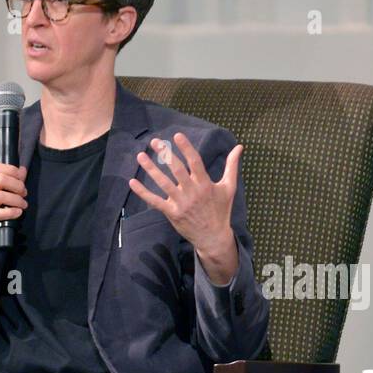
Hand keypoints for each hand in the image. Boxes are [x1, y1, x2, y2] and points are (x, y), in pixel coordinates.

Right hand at [0, 162, 27, 272]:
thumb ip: (3, 182)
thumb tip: (22, 170)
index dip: (11, 170)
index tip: (21, 178)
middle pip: (1, 179)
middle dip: (17, 185)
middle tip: (24, 193)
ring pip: (1, 195)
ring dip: (17, 200)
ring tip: (23, 204)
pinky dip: (12, 212)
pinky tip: (17, 213)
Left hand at [129, 132, 242, 280]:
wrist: (213, 236)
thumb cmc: (221, 210)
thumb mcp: (229, 187)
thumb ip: (231, 166)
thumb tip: (239, 147)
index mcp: (205, 184)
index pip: (195, 162)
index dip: (186, 148)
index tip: (176, 136)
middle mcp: (192, 192)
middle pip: (177, 170)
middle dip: (165, 154)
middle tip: (155, 141)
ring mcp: (181, 203)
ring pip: (163, 183)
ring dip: (151, 169)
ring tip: (140, 156)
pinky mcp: (172, 213)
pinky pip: (155, 201)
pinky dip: (143, 192)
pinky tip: (132, 182)